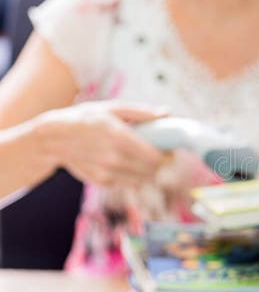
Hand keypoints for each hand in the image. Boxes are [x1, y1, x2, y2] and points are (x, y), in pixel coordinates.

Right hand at [37, 100, 168, 188]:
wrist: (54, 139)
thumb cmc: (86, 119)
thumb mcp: (112, 108)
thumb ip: (141, 112)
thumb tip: (167, 113)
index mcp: (119, 138)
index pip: (155, 157)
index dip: (167, 156)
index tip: (170, 150)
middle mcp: (114, 159)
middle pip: (152, 170)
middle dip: (160, 163)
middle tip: (161, 154)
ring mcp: (107, 173)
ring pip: (143, 179)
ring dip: (149, 171)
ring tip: (146, 158)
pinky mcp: (102, 182)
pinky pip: (129, 183)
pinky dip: (134, 175)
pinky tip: (129, 163)